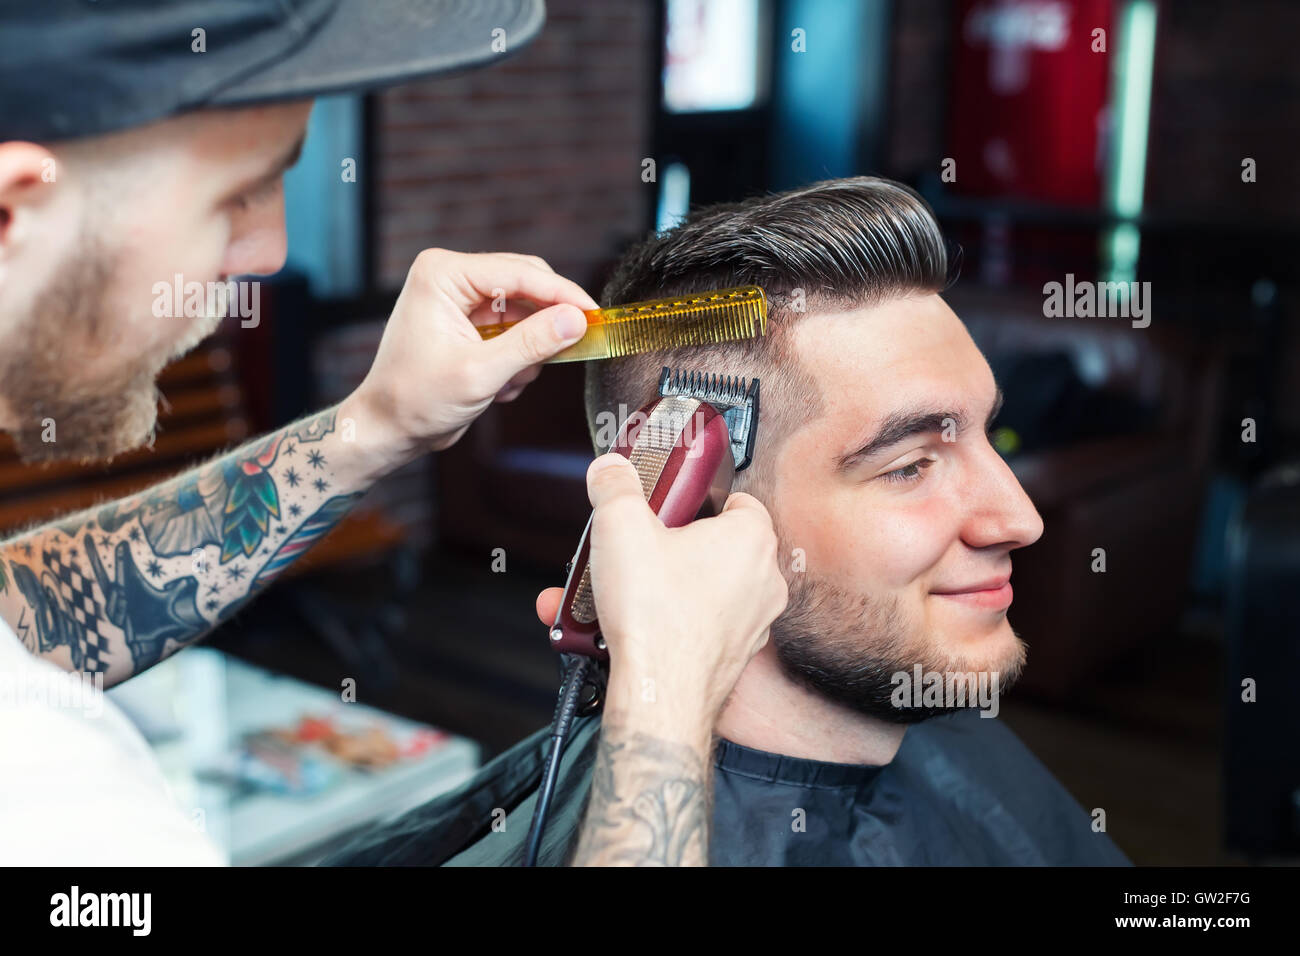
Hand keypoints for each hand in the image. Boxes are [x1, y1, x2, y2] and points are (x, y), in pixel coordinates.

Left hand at [349, 249, 595, 463]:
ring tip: (509, 383)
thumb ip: (532, 343)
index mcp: (444, 274)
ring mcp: (461, 300)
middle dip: (545, 324)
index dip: (563, 294)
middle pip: (526, 285)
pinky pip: (514, 331)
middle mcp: (452, 278)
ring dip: (528, 350)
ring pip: (525, 311)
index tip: (595, 315)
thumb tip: (576, 320)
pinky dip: (517, 360)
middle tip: (572, 348)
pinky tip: (500, 386)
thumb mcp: (481, 373)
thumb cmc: (415, 399)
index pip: (519, 272)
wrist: (388, 429)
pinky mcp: (469, 323)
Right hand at [536, 454, 788, 740]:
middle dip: (662, 548)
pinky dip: (654, 626)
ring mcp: (749, 625)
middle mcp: (762, 582)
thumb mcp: (620, 526)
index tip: (666, 504)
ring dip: (648, 590)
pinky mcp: (728, 659)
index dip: (696, 499)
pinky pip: (688, 629)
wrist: (659, 697)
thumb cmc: (656, 616)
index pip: (736, 501)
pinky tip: (610, 629)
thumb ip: (614, 486)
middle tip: (629, 550)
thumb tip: (610, 470)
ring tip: (603, 592)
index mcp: (751, 539)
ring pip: (694, 593)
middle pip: (710, 548)